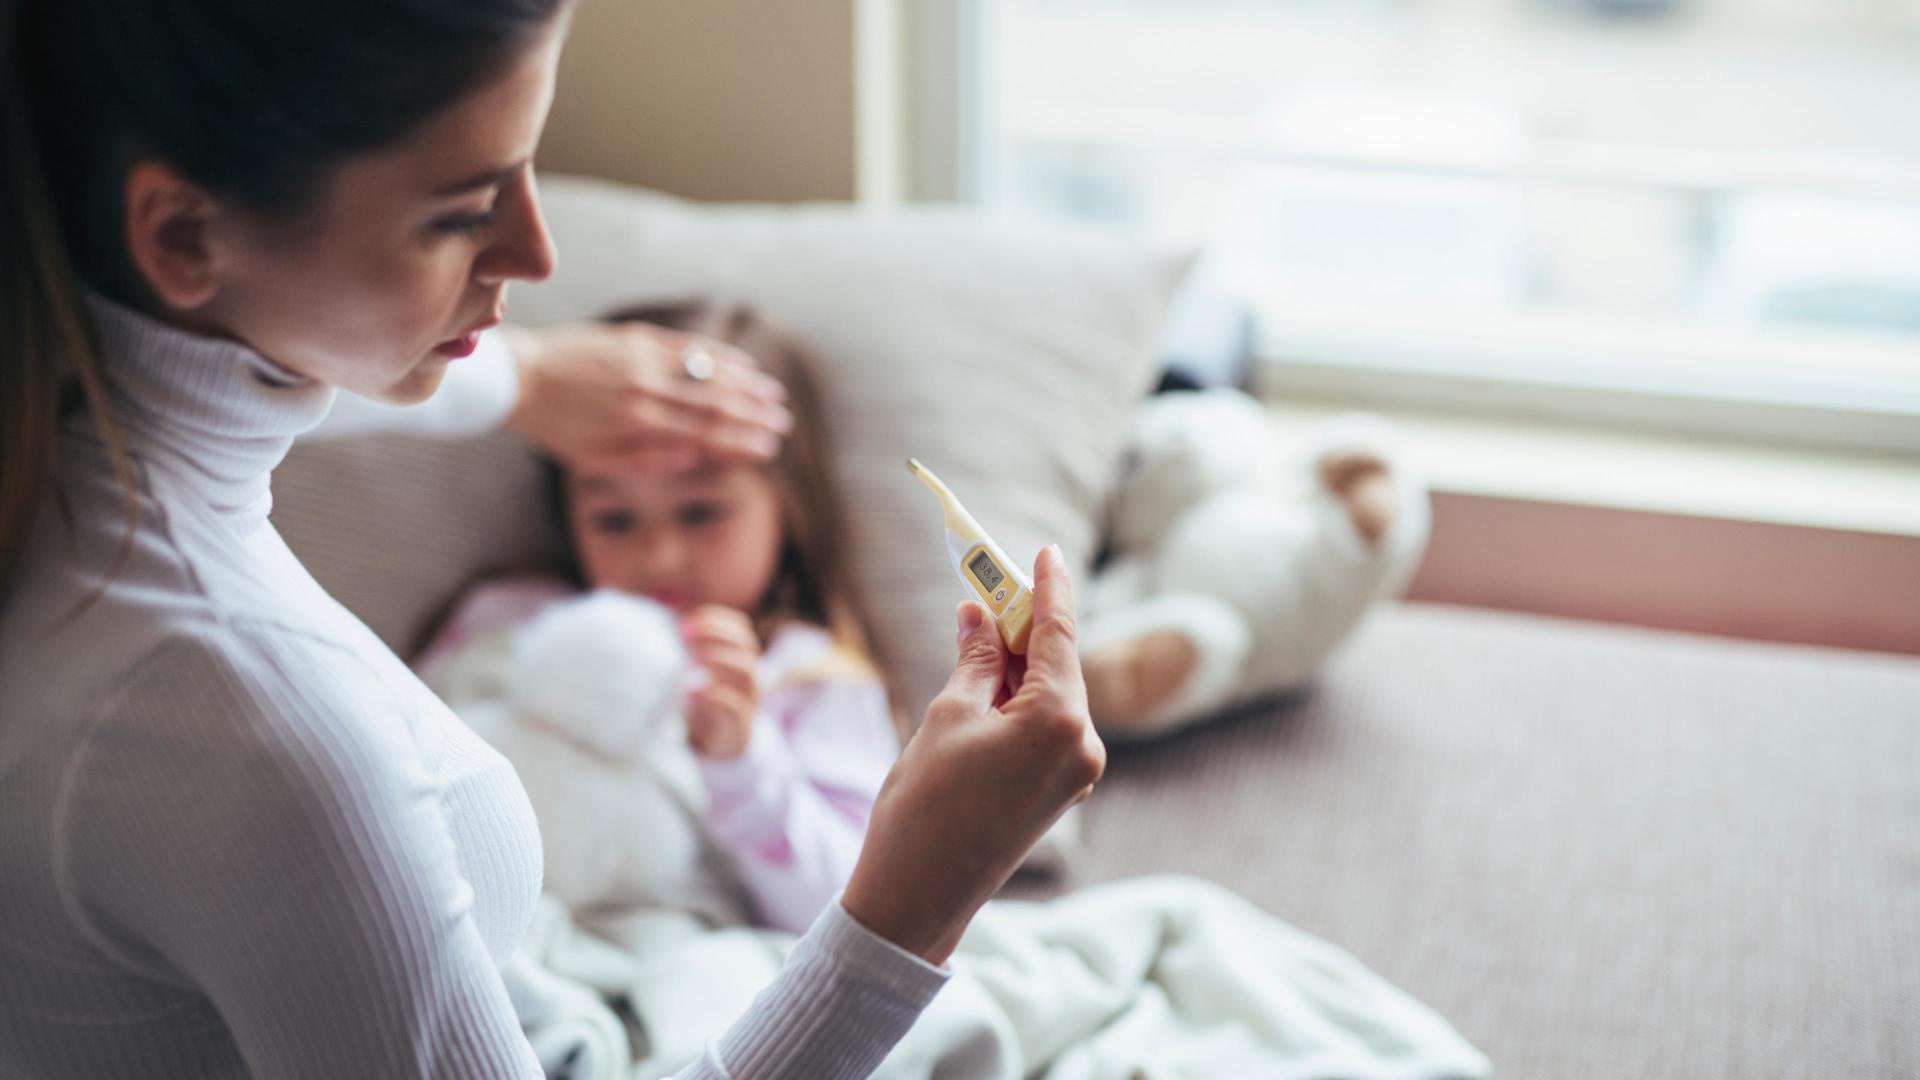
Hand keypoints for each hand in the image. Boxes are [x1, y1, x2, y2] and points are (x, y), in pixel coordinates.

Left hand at [500, 322, 793, 473]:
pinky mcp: (635, 338)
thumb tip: (690, 460)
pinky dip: (718, 355)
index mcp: (636, 424)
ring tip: (774, 396)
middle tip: (782, 425)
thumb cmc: (553, 426)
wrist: (519, 376)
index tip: (768, 450)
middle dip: (753, 416)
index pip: (702, 435)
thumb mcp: (591, 460)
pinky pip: (686, 346)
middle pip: (714, 403)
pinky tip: (741, 364)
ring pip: (706, 371)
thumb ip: (642, 462)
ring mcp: (642, 360)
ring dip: (746, 385)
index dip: (740, 443)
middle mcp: (645, 390)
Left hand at [680, 605, 760, 758]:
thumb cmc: (696, 708)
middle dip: (715, 635)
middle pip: (746, 646)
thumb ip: (681, 655)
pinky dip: (715, 696)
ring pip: (747, 673)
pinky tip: (691, 692)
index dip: (716, 621)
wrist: (710, 753)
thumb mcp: (689, 678)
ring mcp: (747, 704)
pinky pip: (737, 709)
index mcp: (738, 661)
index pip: (740, 630)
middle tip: (684, 635)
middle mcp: (747, 679)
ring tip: (692, 659)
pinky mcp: (740, 729)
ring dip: (718, 660)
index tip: (686, 620)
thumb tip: (655, 624)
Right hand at [841, 546, 1104, 964]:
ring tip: (977, 631)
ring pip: (1052, 696)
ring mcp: (1076, 773)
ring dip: (1018, 664)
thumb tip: (983, 615)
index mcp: (1059, 719)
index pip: (1059, 634)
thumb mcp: (947, 715)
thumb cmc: (925, 804)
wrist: (917, 896)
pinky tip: (987, 680)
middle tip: (993, 587)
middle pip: (1058, 664)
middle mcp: (1083, 745)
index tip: (1046, 551)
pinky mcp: (1059, 792)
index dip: (1049, 588)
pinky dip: (1019, 700)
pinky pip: (1046, 727)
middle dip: (1025, 626)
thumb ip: (976, 659)